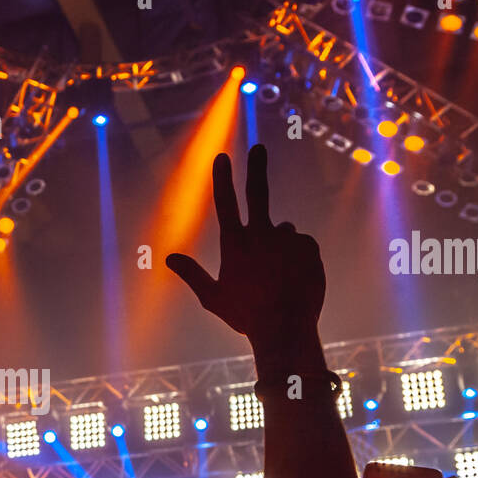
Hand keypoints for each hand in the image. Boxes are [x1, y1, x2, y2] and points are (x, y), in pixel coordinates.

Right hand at [165, 144, 324, 348]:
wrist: (286, 329)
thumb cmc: (245, 316)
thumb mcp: (213, 298)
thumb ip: (192, 274)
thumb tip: (168, 258)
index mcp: (235, 244)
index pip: (225, 203)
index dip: (222, 178)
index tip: (222, 157)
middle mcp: (261, 234)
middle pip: (258, 192)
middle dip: (256, 167)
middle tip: (258, 148)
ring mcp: (287, 239)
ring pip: (283, 230)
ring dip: (280, 244)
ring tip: (279, 275)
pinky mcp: (309, 247)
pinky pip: (302, 244)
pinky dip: (299, 256)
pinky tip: (295, 278)